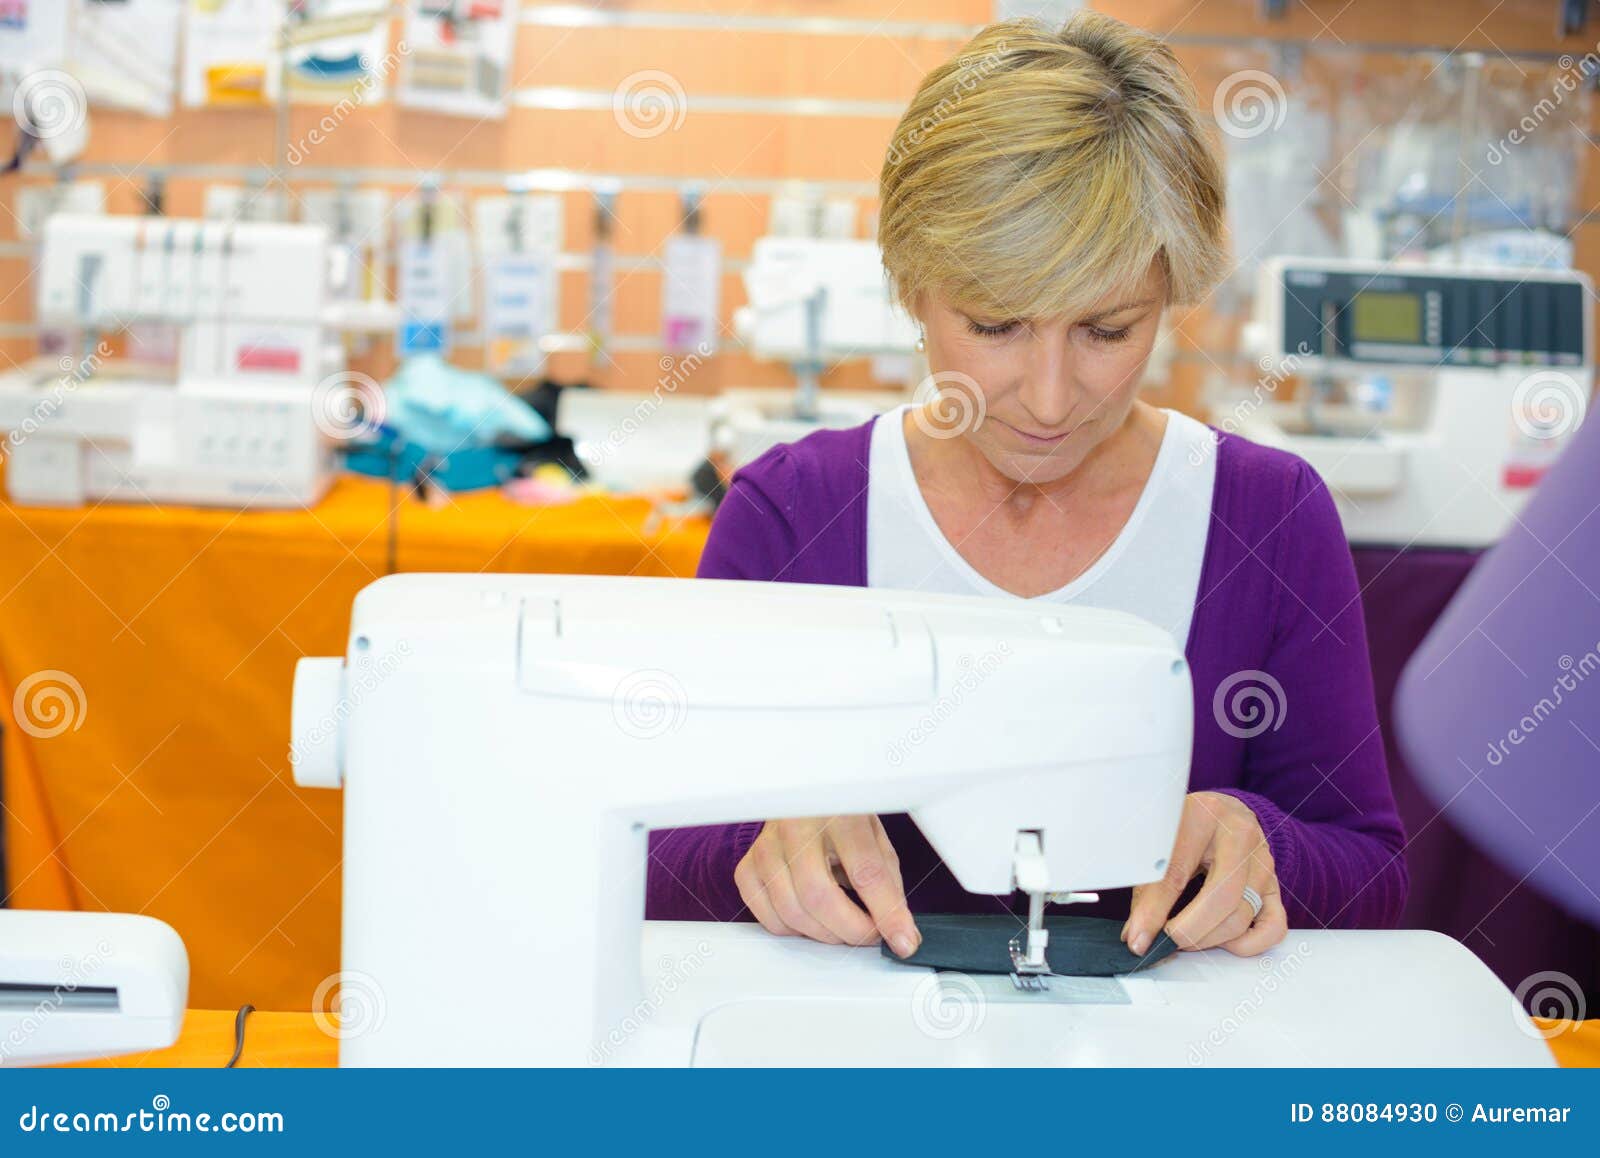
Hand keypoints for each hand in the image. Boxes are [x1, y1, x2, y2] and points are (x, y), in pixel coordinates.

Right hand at [734, 815, 921, 957]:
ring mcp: (767, 847)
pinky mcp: (748, 866)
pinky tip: (811, 919)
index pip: (865, 871)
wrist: (801, 796)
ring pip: (792, 912)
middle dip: (852, 930)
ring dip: (826, 934)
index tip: (902, 939)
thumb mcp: (875, 838)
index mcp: (839, 814)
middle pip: (820, 897)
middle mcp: (797, 827)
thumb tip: (899, 930)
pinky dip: (794, 930)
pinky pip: (767, 916)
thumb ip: (887, 882)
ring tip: (844, 926)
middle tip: (870, 934)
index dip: (887, 912)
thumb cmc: (839, 817)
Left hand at [1122, 791, 1286, 957]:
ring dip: (1209, 940)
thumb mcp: (1161, 841)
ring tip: (1184, 938)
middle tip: (1165, 943)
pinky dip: (1247, 944)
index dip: (1155, 912)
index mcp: (1202, 815)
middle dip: (1188, 931)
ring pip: (1242, 916)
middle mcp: (1241, 836)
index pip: (1177, 872)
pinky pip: (1273, 926)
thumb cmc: (1185, 825)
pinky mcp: (1276, 885)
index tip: (1138, 938)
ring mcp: (1263, 862)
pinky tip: (1222, 941)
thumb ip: (1148, 886)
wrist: (1220, 812)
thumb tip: (1137, 935)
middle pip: (1221, 898)